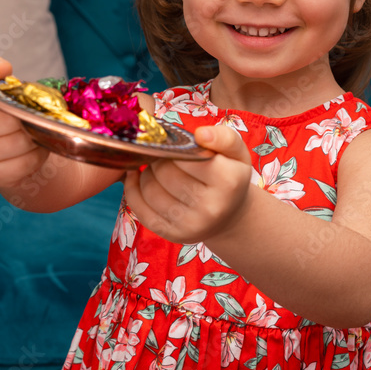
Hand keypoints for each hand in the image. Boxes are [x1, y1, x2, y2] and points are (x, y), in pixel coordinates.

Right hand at [0, 55, 49, 188]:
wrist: (12, 148)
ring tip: (37, 131)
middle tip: (36, 116)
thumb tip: (1, 67)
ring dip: (36, 137)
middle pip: (8, 120)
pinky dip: (37, 156)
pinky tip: (35, 149)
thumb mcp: (0, 87)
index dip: (9, 96)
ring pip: (18, 143)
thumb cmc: (7, 111)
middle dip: (28, 118)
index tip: (20, 97)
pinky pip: (24, 163)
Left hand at [124, 125, 253, 243]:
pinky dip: (133, 189)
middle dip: (159, 159)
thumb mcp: (236, 153)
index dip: (174, 147)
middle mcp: (210, 207)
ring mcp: (191, 225)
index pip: (185, 156)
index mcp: (228, 181)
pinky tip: (138, 178)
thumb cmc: (230, 177)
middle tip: (163, 155)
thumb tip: (200, 134)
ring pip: (149, 189)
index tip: (174, 146)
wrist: (229, 216)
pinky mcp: (172, 235)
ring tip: (156, 168)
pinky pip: (139, 208)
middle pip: (164, 172)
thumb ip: (223, 137)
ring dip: (145, 173)